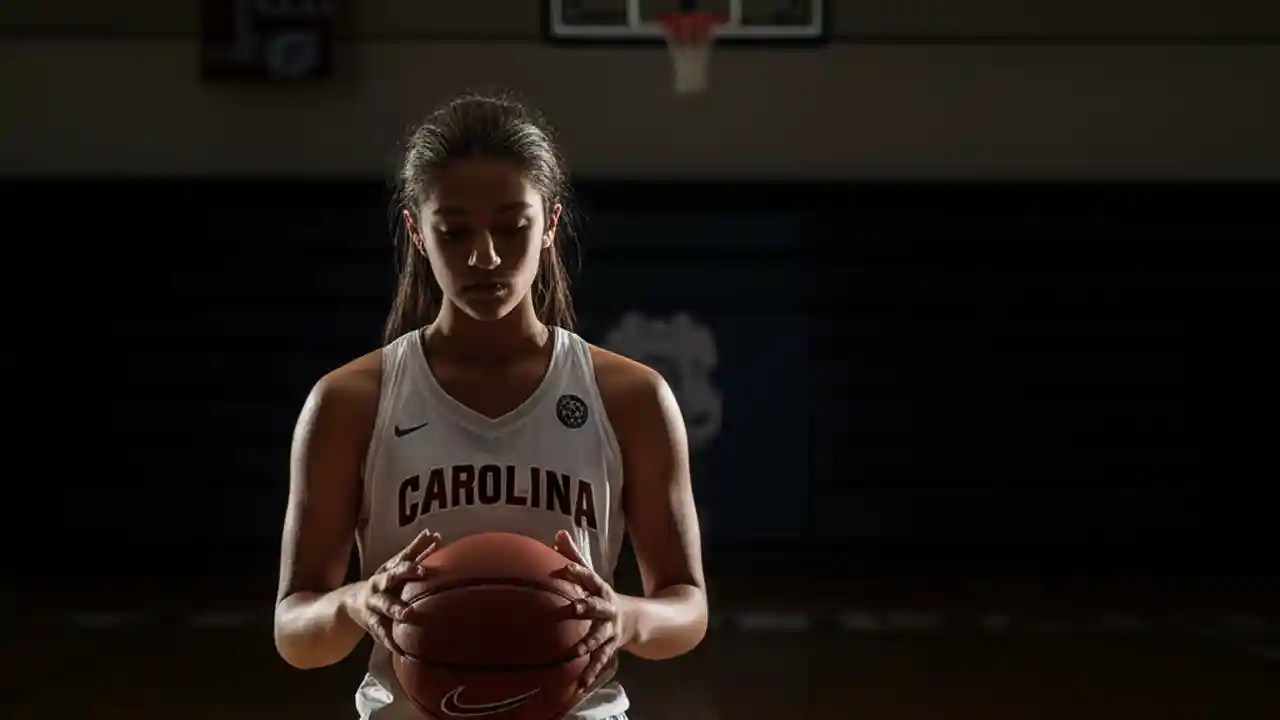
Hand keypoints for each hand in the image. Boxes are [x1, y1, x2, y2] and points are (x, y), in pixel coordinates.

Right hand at [345, 528, 441, 655]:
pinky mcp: (371, 622)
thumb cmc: (385, 582)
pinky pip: (381, 632)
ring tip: (407, 614)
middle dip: (406, 573)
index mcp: (389, 570)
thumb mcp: (396, 566)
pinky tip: (401, 650)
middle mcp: (380, 583)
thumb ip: (416, 552)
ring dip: (396, 608)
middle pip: (393, 576)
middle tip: (422, 572)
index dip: (416, 550)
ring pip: (385, 604)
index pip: (404, 557)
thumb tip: (436, 535)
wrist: (351, 603)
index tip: (430, 546)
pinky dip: (390, 641)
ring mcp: (373, 602)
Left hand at [553, 530, 633, 690]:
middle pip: (597, 606)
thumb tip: (558, 533)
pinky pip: (599, 662)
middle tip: (574, 608)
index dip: (577, 572)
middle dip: (586, 607)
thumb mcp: (592, 577)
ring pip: (599, 637)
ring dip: (588, 643)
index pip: (589, 577)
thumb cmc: (603, 596)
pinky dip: (590, 674)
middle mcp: (607, 609)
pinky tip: (580, 685)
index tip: (564, 569)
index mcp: (601, 590)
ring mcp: (610, 630)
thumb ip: (574, 556)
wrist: (638, 620)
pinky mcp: (610, 648)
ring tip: (576, 652)